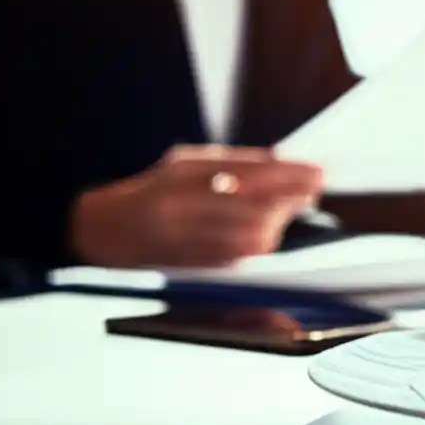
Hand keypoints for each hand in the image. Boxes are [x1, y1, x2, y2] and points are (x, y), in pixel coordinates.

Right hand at [70, 145, 322, 266]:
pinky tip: (263, 230)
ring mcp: (189, 238)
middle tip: (310, 191)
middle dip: (291, 200)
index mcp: (183, 174)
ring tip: (285, 209)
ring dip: (278, 223)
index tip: (318, 173)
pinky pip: (242, 256)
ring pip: (255, 236)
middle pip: (258, 208)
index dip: (290, 175)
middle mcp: (185, 207)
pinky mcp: (194, 264)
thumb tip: (284, 160)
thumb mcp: (187, 163)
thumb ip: (233, 162)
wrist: (106, 231)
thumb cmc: (153, 190)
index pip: (249, 173)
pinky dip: (260, 242)